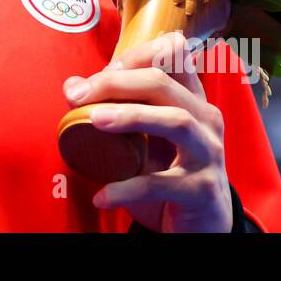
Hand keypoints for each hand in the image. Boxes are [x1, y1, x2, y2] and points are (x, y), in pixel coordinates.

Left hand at [63, 31, 232, 231]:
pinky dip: (126, 187)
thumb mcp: (143, 140)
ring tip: (94, 120)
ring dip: (131, 116)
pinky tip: (102, 194)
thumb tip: (72, 86)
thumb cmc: (169, 175)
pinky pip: (161, 184)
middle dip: (117, 83)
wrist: (202, 226)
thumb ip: (114, 110)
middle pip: (163, 83)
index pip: (174, 54)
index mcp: (192, 100)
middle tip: (78, 96)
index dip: (135, 55)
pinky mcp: (201, 190)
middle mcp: (205, 120)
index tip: (103, 71)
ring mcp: (208, 153)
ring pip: (176, 121)